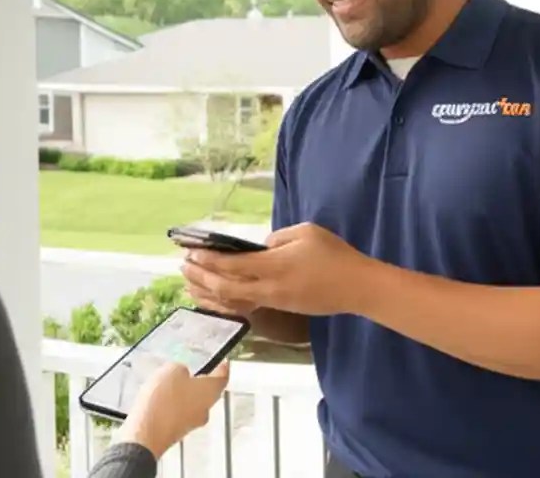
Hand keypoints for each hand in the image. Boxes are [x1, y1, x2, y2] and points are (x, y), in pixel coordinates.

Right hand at [114, 361, 230, 458]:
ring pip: (192, 404)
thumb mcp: (171, 371)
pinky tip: (158, 401)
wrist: (145, 432)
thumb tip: (180, 373)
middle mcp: (205, 408)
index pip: (223, 377)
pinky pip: (179, 414)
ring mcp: (192, 422)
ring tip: (168, 385)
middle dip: (199, 382)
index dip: (222, 367)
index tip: (222, 363)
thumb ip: (180, 369)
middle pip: (208, 392)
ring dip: (183, 394)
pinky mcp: (177, 431)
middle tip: (191, 371)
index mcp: (211, 391)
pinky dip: (172, 407)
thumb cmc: (163, 402)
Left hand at [180, 222, 376, 315]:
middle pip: (225, 287)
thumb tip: (261, 248)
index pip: (231, 265)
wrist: (357, 288)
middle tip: (183, 268)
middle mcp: (269, 287)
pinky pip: (246, 306)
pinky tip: (217, 296)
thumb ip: (277, 238)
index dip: (208, 260)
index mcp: (274, 265)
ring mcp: (274, 301)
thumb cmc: (334, 255)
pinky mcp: (281, 308)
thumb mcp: (305, 232)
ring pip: (233, 300)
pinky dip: (226, 301)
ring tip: (191, 285)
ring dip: (209, 293)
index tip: (190, 253)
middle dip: (201, 278)